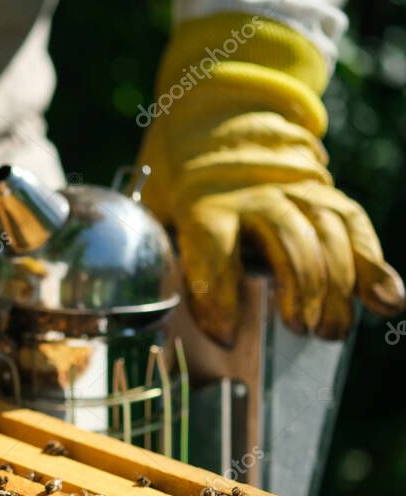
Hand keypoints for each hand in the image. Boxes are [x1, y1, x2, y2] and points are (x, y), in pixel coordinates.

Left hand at [138, 15, 403, 343]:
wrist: (216, 122)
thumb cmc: (178, 182)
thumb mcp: (153, 210)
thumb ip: (157, 251)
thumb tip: (154, 301)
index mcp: (202, 201)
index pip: (213, 250)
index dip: (219, 296)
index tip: (227, 335)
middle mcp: (255, 193)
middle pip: (288, 241)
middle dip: (298, 289)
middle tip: (299, 329)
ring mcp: (295, 190)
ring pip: (327, 235)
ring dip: (335, 288)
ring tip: (330, 331)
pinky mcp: (324, 193)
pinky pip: (354, 227)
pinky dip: (373, 266)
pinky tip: (388, 302)